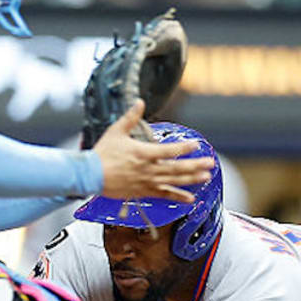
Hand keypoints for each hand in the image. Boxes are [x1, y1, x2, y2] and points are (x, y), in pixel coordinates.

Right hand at [92, 100, 214, 202]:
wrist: (90, 175)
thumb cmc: (102, 153)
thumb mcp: (116, 131)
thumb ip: (131, 117)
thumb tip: (139, 102)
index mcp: (143, 153)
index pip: (169, 151)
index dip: (184, 148)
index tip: (197, 145)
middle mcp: (148, 169)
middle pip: (177, 168)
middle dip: (195, 166)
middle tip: (210, 163)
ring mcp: (146, 182)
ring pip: (174, 182)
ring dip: (191, 180)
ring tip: (206, 177)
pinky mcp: (143, 192)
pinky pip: (164, 196)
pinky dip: (177, 197)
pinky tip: (190, 199)